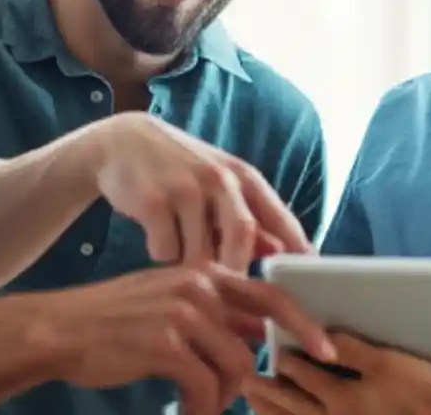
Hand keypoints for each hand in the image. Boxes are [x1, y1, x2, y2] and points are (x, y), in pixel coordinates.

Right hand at [28, 262, 335, 413]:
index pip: (270, 293)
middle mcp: (199, 285)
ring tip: (203, 405)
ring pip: (234, 364)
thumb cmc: (115, 320)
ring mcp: (183, 311)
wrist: (59, 328)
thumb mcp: (170, 301)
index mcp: (205, 273)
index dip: (301, 321)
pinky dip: (201, 407)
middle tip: (276, 391)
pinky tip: (186, 412)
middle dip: (276, 362)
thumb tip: (257, 334)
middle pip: (260, 329)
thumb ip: (214, 312)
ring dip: (224, 394)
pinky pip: (205, 385)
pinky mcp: (165, 342)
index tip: (324, 346)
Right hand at [71, 112, 311, 270]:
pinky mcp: (152, 200)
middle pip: (242, 234)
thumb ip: (250, 218)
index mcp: (243, 176)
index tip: (306, 273)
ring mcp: (185, 188)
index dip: (295, 246)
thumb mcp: (221, 186)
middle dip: (237, 267)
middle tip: (229, 287)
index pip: (278, 216)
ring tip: (182, 249)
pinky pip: (165, 250)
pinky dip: (163, 254)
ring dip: (192, 263)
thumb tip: (281, 251)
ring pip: (199, 252)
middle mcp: (218, 179)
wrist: (124, 142)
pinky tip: (157, 236)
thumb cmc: (183, 172)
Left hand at [243, 333, 430, 414]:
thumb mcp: (388, 363)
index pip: (305, 375)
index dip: (289, 361)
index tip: (274, 351)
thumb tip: (321, 337)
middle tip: (247, 382)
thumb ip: (351, 350)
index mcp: (341, 397)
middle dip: (269, 392)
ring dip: (275, 413)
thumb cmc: (420, 394)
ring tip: (256, 405)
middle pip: (293, 405)